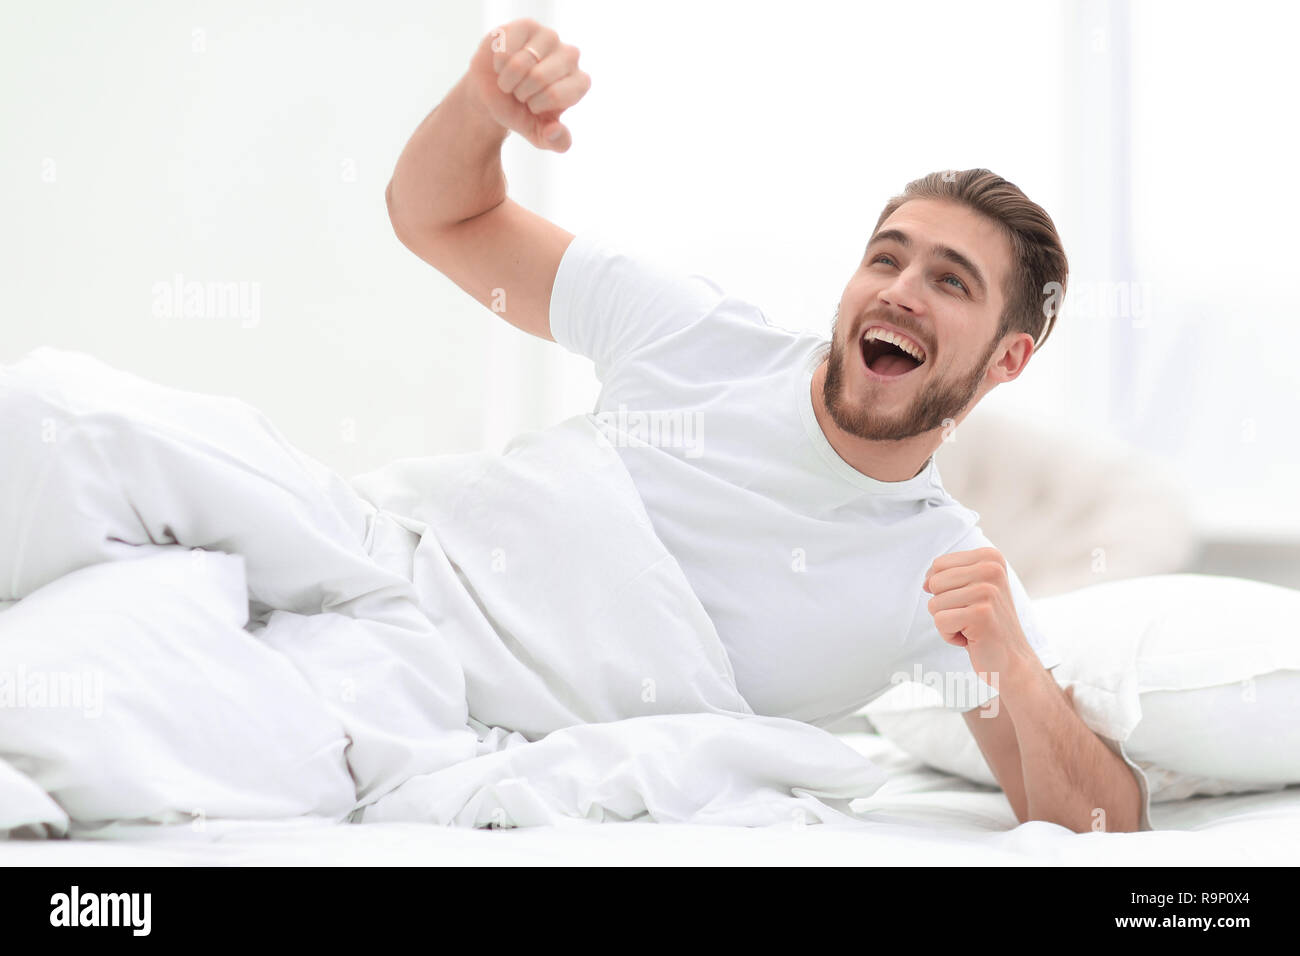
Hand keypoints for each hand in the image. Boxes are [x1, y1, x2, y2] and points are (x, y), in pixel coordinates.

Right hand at [464, 18, 590, 152]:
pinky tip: (502, 63)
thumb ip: (555, 141)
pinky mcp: (526, 26)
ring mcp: (549, 37)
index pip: (556, 94)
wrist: (496, 95)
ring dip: (508, 80)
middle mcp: (570, 55)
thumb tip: (554, 130)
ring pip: (519, 63)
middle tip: (521, 93)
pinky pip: (505, 49)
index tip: (534, 106)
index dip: (536, 105)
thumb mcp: (539, 135)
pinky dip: (497, 64)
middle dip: (521, 92)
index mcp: (580, 83)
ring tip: (512, 80)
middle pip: (538, 77)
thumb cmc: (522, 113)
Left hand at [922, 547, 1036, 688]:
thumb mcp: (972, 588)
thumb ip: (948, 575)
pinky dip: (949, 635)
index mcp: (990, 557)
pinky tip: (972, 638)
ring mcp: (987, 591)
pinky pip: (940, 622)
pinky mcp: (981, 614)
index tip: (967, 601)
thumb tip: (925, 582)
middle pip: (934, 583)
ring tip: (972, 627)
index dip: (943, 589)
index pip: (938, 565)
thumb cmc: (986, 623)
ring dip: (947, 621)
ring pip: (934, 603)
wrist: (1012, 659)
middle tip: (970, 616)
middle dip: (944, 605)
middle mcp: (991, 569)